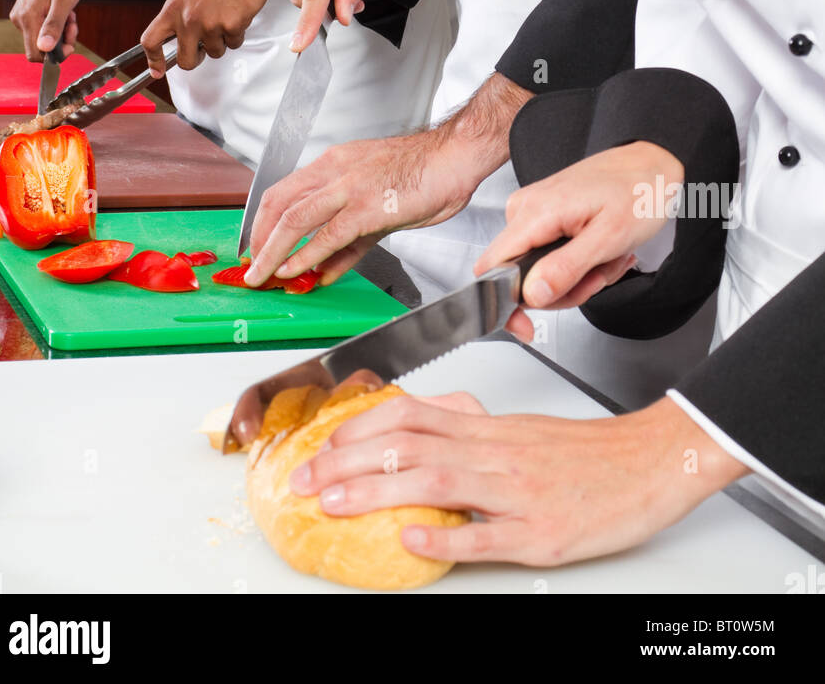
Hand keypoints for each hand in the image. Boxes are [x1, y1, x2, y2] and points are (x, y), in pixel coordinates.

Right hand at [10, 0, 86, 60]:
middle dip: (60, 40)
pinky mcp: (25, 10)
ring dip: (59, 30)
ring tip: (69, 13)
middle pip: (40, 46)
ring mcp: (21, 14)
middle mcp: (19, 18)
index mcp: (28, 17)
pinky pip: (40, 26)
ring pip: (42, 36)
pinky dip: (54, 22)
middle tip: (73, 23)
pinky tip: (61, 9)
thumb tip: (44, 48)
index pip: (35, 54)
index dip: (55, 55)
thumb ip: (54, 25)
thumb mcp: (64, 1)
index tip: (70, 43)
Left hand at [141, 0, 292, 75]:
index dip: (153, 59)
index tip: (157, 69)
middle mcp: (188, 18)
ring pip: (215, 51)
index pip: (151, 40)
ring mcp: (209, 24)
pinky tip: (238, 12)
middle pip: (185, 59)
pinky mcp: (230, 26)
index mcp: (174, 6)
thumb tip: (180, 23)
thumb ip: (182, 7)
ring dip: (222, 40)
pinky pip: (234, 42)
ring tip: (227, 15)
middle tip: (203, 50)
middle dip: (196, 58)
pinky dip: (238, 32)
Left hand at [245, 72, 530, 284]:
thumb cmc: (423, 174)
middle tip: (251, 266)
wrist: (455, 157)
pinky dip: (307, 255)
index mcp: (334, 164)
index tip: (255, 246)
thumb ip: (350, 240)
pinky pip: (328, 234)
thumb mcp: (378, 206)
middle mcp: (334, 170)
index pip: (283, 191)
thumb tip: (327, 267)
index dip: (262, 222)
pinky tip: (297, 271)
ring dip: (273, 252)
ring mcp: (349, 187)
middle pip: (278, 203)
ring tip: (262, 276)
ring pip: (295, 219)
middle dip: (259, 239)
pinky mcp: (367, 206)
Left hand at [288, 390, 747, 566]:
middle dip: (348, 462)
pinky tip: (413, 540)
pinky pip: (488, 534)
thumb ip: (471, 437)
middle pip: (409, 447)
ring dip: (377, 492)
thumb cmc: (588, 452)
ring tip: (333, 502)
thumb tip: (419, 445)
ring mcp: (517, 492)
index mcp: (489, 428)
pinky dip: (448, 536)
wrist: (651, 461)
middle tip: (304, 480)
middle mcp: (496, 453)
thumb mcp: (521, 433)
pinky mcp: (542, 533)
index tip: (321, 445)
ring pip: (437, 482)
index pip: (411, 415)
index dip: (359, 428)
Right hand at [475, 142, 683, 340]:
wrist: (652, 164)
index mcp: (534, 212)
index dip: (506, 303)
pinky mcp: (544, 216)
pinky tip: (599, 251)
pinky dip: (577, 264)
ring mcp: (534, 212)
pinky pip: (549, 256)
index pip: (491, 268)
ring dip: (576, 277)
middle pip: (520, 277)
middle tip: (597, 275)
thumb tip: (532, 295)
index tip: (527, 326)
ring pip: (538, 272)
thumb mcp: (608, 238)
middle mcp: (525, 209)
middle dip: (563, 289)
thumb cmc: (638, 191)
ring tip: (605, 257)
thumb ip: (566, 268)